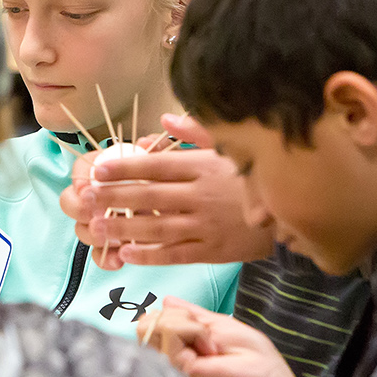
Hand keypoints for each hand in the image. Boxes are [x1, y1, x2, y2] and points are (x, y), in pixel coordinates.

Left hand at [61, 114, 273, 268]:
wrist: (288, 215)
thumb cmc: (251, 178)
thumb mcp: (230, 147)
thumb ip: (197, 132)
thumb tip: (164, 121)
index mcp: (202, 167)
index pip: (156, 166)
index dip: (125, 168)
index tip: (98, 170)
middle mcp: (200, 195)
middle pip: (150, 197)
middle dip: (114, 198)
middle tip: (87, 199)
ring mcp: (206, 224)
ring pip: (157, 228)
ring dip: (124, 229)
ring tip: (97, 227)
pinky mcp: (212, 250)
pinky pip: (176, 253)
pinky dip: (150, 256)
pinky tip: (126, 254)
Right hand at [141, 297, 325, 376]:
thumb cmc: (252, 356)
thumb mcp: (218, 325)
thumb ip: (191, 314)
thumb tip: (166, 299)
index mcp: (180, 346)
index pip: (153, 321)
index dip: (172, 315)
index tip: (202, 327)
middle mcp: (170, 356)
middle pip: (145, 323)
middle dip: (175, 317)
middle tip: (205, 335)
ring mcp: (170, 365)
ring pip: (150, 326)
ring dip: (184, 324)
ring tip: (209, 345)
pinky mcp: (176, 369)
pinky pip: (169, 332)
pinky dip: (192, 330)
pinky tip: (210, 349)